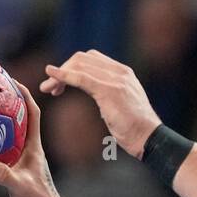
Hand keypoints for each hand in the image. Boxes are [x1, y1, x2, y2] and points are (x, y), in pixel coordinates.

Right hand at [0, 84, 68, 196]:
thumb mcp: (21, 188)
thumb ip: (4, 176)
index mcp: (34, 146)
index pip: (32, 111)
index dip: (23, 93)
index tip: (9, 78)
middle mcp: (27, 149)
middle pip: (16, 117)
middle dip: (4, 101)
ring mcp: (20, 160)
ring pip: (6, 135)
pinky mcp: (13, 171)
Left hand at [40, 50, 161, 158]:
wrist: (149, 138)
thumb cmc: (134, 128)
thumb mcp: (121, 104)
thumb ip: (108, 93)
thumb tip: (95, 93)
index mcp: (123, 72)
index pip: (91, 59)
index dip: (72, 67)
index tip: (60, 85)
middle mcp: (119, 71)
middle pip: (82, 59)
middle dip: (63, 70)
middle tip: (49, 87)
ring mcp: (115, 79)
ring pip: (79, 66)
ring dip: (60, 75)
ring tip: (48, 88)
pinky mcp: (109, 90)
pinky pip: (81, 78)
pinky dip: (64, 75)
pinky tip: (52, 76)